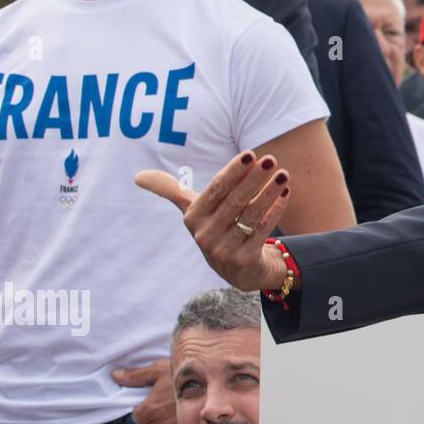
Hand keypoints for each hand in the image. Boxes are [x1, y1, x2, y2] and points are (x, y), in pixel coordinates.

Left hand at [112, 359, 177, 423]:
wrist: (213, 384)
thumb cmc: (183, 376)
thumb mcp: (159, 370)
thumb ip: (136, 376)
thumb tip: (115, 375)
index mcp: (150, 409)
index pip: (134, 420)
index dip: (137, 414)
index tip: (141, 408)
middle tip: (152, 414)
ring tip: (163, 419)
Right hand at [135, 151, 292, 291]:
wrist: (238, 270)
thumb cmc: (217, 229)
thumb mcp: (194, 211)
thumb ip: (171, 191)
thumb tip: (137, 176)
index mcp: (193, 218)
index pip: (216, 190)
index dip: (233, 172)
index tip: (250, 154)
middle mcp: (206, 235)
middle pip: (234, 201)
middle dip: (254, 179)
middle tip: (271, 160)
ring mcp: (224, 250)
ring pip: (250, 216)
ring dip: (268, 192)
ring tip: (283, 174)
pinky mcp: (243, 260)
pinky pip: (262, 230)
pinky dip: (275, 210)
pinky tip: (285, 192)